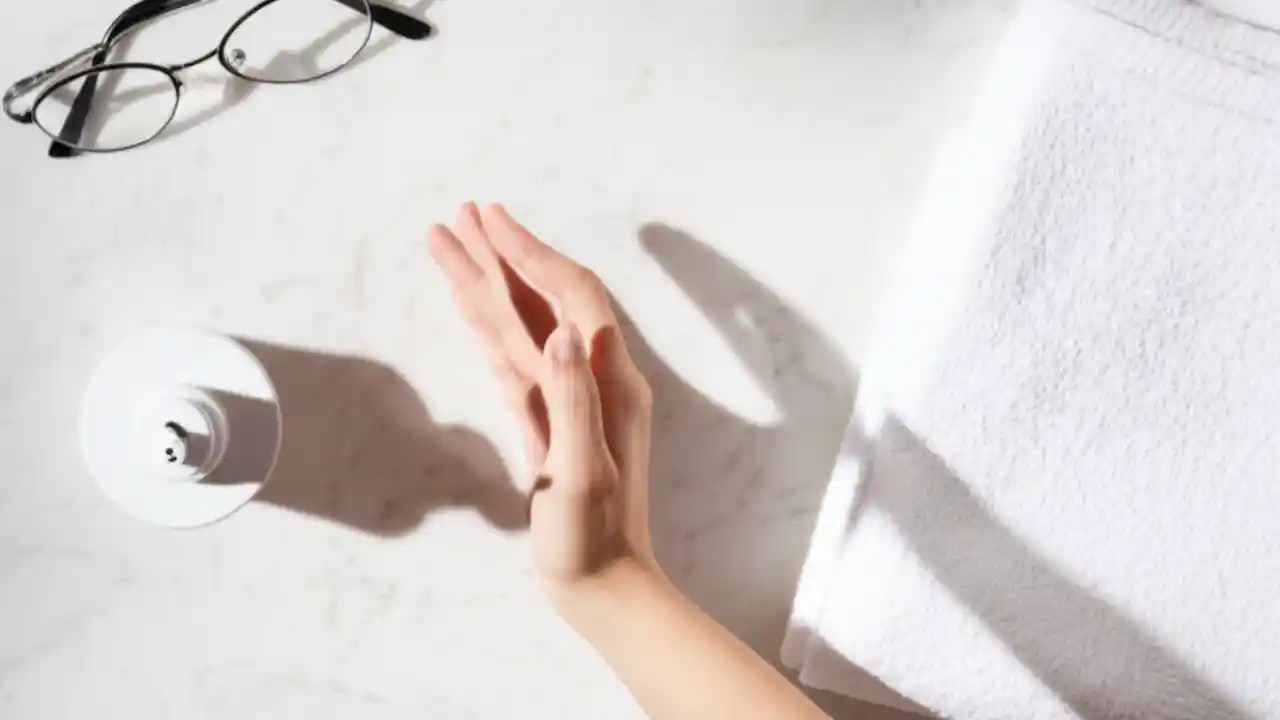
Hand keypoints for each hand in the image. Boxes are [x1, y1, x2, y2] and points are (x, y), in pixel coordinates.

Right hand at [427, 203, 655, 603]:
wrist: (602, 586)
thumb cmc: (592, 540)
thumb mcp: (583, 473)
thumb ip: (573, 400)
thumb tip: (557, 330)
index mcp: (608, 381)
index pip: (569, 296)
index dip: (531, 254)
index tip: (490, 219)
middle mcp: (591, 378)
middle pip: (540, 298)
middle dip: (501, 254)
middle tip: (460, 214)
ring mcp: (567, 397)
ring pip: (520, 325)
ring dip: (487, 283)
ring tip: (450, 245)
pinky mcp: (545, 420)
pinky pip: (513, 359)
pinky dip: (490, 327)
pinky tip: (471, 307)